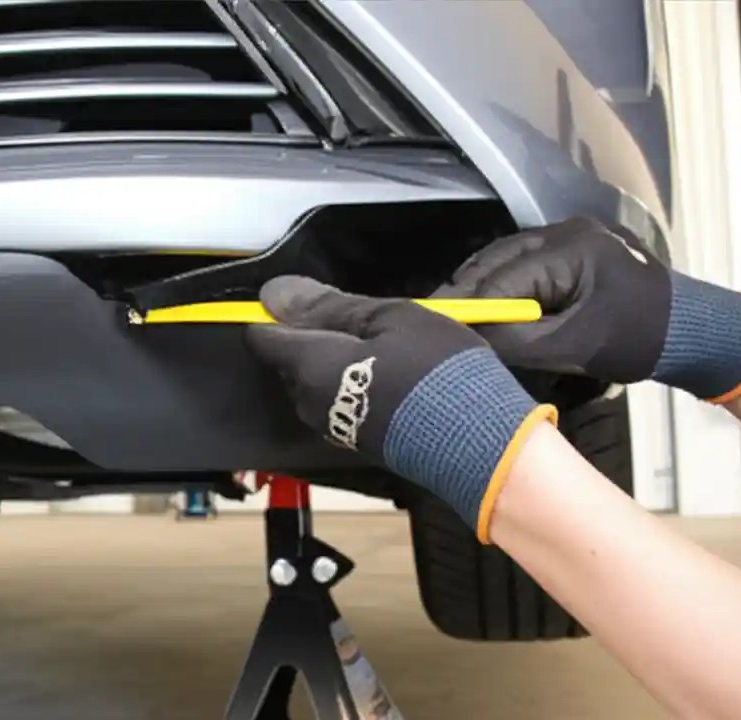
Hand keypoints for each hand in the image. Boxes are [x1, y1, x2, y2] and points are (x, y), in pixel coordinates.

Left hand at [246, 276, 555, 542]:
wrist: (478, 443)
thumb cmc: (436, 373)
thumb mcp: (389, 319)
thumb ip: (328, 306)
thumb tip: (276, 293)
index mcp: (307, 366)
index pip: (262, 335)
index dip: (278, 310)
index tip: (312, 297)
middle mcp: (307, 402)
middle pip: (289, 357)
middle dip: (314, 334)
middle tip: (366, 320)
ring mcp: (329, 426)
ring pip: (315, 379)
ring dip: (339, 359)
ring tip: (386, 347)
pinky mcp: (353, 441)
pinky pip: (338, 401)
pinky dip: (355, 383)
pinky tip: (393, 375)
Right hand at [437, 217, 740, 402]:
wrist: (690, 329)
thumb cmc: (639, 339)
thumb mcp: (575, 348)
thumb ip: (518, 341)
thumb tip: (469, 339)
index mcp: (571, 250)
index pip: (501, 277)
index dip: (465, 303)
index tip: (434, 323)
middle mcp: (565, 232)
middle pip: (496, 259)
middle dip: (465, 290)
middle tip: (433, 319)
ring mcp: (568, 236)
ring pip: (505, 258)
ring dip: (480, 286)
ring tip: (454, 316)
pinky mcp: (570, 250)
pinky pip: (522, 263)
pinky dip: (501, 285)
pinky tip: (487, 307)